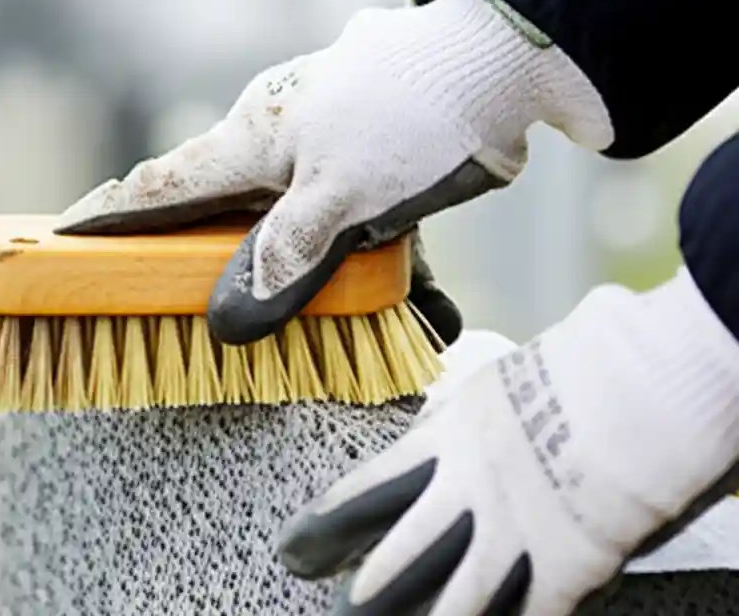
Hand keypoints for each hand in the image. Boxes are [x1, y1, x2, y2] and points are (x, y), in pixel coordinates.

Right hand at [55, 0, 609, 344]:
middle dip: (189, 257)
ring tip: (314, 323)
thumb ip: (286, 255)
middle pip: (212, 211)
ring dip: (292, 272)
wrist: (499, 64)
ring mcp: (317, 153)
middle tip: (161, 300)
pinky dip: (359, 267)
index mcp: (250, 142)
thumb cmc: (412, 116)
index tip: (58, 240)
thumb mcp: (345, 194)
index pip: (159, 188)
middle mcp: (274, 146)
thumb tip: (232, 318)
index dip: (108, 219)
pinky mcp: (364, 168)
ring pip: (282, 223)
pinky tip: (404, 306)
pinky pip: (342, 226)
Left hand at [276, 267, 738, 614]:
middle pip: (402, 546)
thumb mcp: (513, 370)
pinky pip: (532, 610)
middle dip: (365, 578)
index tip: (304, 534)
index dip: (335, 514)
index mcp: (452, 435)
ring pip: (456, 593)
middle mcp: (470, 488)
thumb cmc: (588, 356)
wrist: (642, 383)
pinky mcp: (566, 563)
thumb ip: (487, 398)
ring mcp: (514, 529)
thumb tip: (490, 392)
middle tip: (331, 598)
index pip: (373, 483)